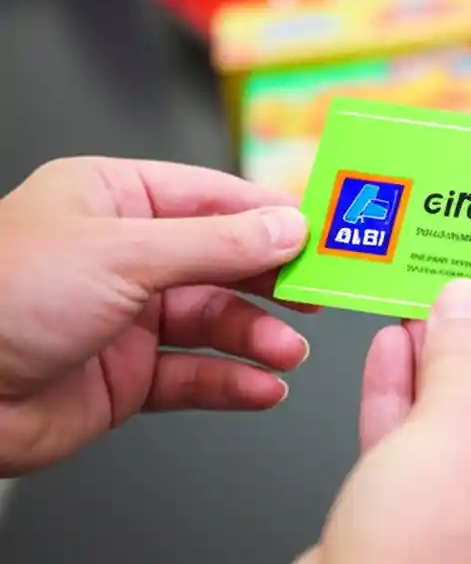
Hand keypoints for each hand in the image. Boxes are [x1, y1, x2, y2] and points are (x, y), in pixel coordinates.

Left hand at [0, 157, 314, 474]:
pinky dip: (231, 382)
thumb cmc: (2, 298)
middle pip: (223, 261)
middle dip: (271, 281)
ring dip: (256, 337)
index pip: (213, 198)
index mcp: (114, 199)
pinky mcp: (126, 375)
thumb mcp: (124, 255)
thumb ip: (216, 244)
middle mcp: (124, 255)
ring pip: (215, 321)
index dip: (270, 216)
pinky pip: (194, 374)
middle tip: (319, 293)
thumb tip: (286, 227)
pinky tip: (261, 388)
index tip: (323, 232)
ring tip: (285, 352)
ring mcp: (126, 316)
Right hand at [306, 279, 470, 563]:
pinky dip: (409, 412)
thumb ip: (462, 355)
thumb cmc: (429, 559)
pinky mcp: (436, 547)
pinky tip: (392, 357)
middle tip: (466, 300)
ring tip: (420, 316)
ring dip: (440, 373)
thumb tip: (463, 308)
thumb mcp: (454, 428)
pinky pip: (432, 466)